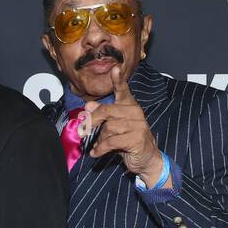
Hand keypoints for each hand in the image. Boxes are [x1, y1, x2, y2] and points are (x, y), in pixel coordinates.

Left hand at [84, 70, 164, 184]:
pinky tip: (96, 152)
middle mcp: (135, 112)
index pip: (123, 90)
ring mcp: (138, 125)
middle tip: (82, 132)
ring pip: (109, 127)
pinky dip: (101, 148)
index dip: (118, 80)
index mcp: (129, 105)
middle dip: (92, 122)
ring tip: (99, 145)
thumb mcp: (113, 126)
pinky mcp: (137, 139)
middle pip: (106, 111)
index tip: (115, 69)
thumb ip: (101, 115)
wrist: (146, 158)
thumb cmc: (127, 140)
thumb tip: (87, 106)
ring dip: (100, 139)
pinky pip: (112, 141)